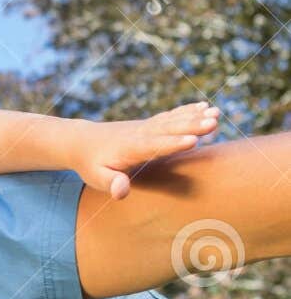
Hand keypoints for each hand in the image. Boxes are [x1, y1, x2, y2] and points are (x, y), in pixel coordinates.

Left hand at [75, 102, 219, 199]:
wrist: (81, 141)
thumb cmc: (91, 164)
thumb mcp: (95, 177)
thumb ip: (110, 183)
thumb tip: (121, 192)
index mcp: (130, 148)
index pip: (153, 146)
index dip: (172, 144)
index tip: (192, 141)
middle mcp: (140, 134)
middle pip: (169, 129)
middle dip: (191, 126)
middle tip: (214, 122)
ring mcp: (146, 127)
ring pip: (172, 120)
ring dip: (194, 116)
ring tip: (216, 112)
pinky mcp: (149, 125)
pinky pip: (171, 116)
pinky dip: (187, 111)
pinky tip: (204, 107)